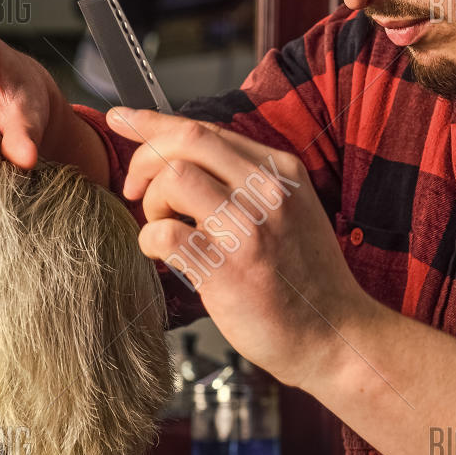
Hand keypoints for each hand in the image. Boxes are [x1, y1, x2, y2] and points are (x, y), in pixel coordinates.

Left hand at [111, 106, 376, 392]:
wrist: (333, 334)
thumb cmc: (305, 280)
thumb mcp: (290, 212)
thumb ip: (246, 183)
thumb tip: (185, 162)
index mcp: (281, 171)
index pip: (206, 129)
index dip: (154, 122)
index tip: (122, 119)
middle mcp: (266, 191)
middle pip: (186, 140)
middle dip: (144, 159)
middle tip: (135, 190)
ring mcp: (248, 227)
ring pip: (174, 178)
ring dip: (152, 202)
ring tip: (162, 227)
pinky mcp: (227, 267)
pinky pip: (166, 234)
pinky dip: (150, 241)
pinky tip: (162, 255)